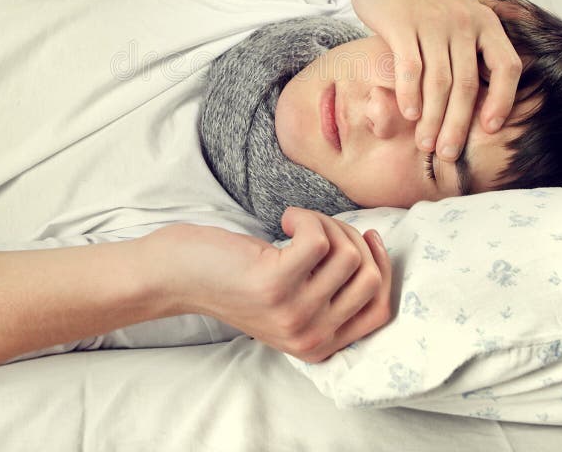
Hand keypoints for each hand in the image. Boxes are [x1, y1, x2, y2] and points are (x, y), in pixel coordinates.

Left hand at [164, 208, 391, 362]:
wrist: (179, 275)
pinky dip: (306, 217)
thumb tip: (374, 254)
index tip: (368, 237)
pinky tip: (284, 220)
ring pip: (347, 254)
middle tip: (319, 226)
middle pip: (369, 279)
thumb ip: (328, 295)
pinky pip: (319, 238)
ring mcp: (294, 312)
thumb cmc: (234, 278)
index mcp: (318, 345)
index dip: (382, 269)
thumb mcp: (288, 302)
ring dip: (325, 223)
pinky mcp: (275, 283)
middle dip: (353, 239)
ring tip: (296, 223)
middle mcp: (310, 335)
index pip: (381, 311)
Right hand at [348, 0, 522, 160]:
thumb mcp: (462, 12)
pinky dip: (410, 94)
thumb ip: (476, 42)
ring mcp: (432, 23)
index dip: (502, 101)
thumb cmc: (423, 0)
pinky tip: (409, 114)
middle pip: (468, 84)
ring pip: (439, 82)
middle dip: (459, 125)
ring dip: (433, 119)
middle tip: (449, 154)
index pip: (507, 67)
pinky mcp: (402, 24)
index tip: (490, 129)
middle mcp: (463, 22)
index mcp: (484, 22)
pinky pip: (410, 67)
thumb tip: (494, 86)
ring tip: (426, 144)